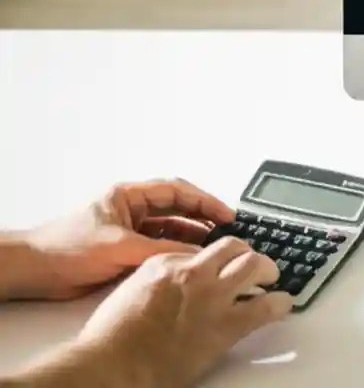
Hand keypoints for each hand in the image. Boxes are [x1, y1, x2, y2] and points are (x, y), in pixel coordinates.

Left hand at [24, 179, 234, 298]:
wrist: (35, 271)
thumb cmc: (65, 247)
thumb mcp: (119, 246)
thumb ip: (160, 250)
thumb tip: (195, 256)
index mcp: (129, 196)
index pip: (177, 191)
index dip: (205, 201)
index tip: (226, 214)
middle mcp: (132, 210)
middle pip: (178, 208)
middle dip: (204, 218)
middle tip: (228, 230)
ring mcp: (129, 230)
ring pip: (170, 230)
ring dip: (192, 237)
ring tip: (214, 247)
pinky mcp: (126, 251)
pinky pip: (159, 248)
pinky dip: (176, 253)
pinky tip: (190, 261)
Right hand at [76, 237, 292, 387]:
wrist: (111, 367)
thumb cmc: (110, 339)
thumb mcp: (131, 291)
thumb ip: (159, 280)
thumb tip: (179, 285)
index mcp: (165, 263)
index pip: (203, 250)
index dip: (217, 261)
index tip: (222, 268)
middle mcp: (192, 272)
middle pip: (234, 248)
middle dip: (247, 255)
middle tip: (255, 267)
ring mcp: (211, 296)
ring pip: (254, 266)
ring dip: (267, 271)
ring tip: (271, 280)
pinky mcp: (225, 324)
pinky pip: (266, 306)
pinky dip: (280, 304)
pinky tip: (282, 305)